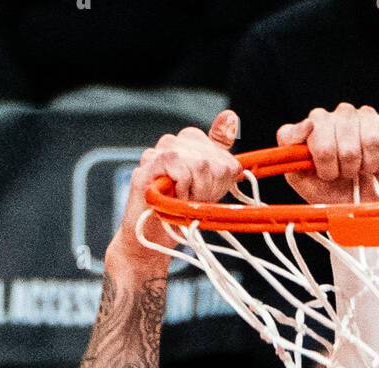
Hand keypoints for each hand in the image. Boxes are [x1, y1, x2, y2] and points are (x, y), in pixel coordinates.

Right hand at [110, 110, 241, 269]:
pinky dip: (182, 191)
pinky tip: (171, 199)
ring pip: (201, 164)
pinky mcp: (148, 165)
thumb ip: (220, 155)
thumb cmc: (178, 214)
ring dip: (197, 191)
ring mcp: (158, 151)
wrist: (151, 241)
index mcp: (189, 143)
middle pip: (213, 159)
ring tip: (181, 201)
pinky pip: (181, 170)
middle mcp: (173, 142)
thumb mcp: (208, 187)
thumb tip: (230, 116)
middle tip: (191, 201)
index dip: (218, 180)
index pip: (221, 154)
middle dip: (208, 188)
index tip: (205, 195)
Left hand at [278, 104, 378, 205]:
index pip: (317, 128)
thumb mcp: (299, 179)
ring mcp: (366, 116)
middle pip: (346, 140)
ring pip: (371, 139)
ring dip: (368, 165)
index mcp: (316, 124)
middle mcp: (340, 116)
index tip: (326, 173)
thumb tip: (307, 124)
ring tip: (363, 171)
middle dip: (346, 168)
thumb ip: (288, 150)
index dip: (324, 158)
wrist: (359, 205)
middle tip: (346, 175)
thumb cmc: (328, 191)